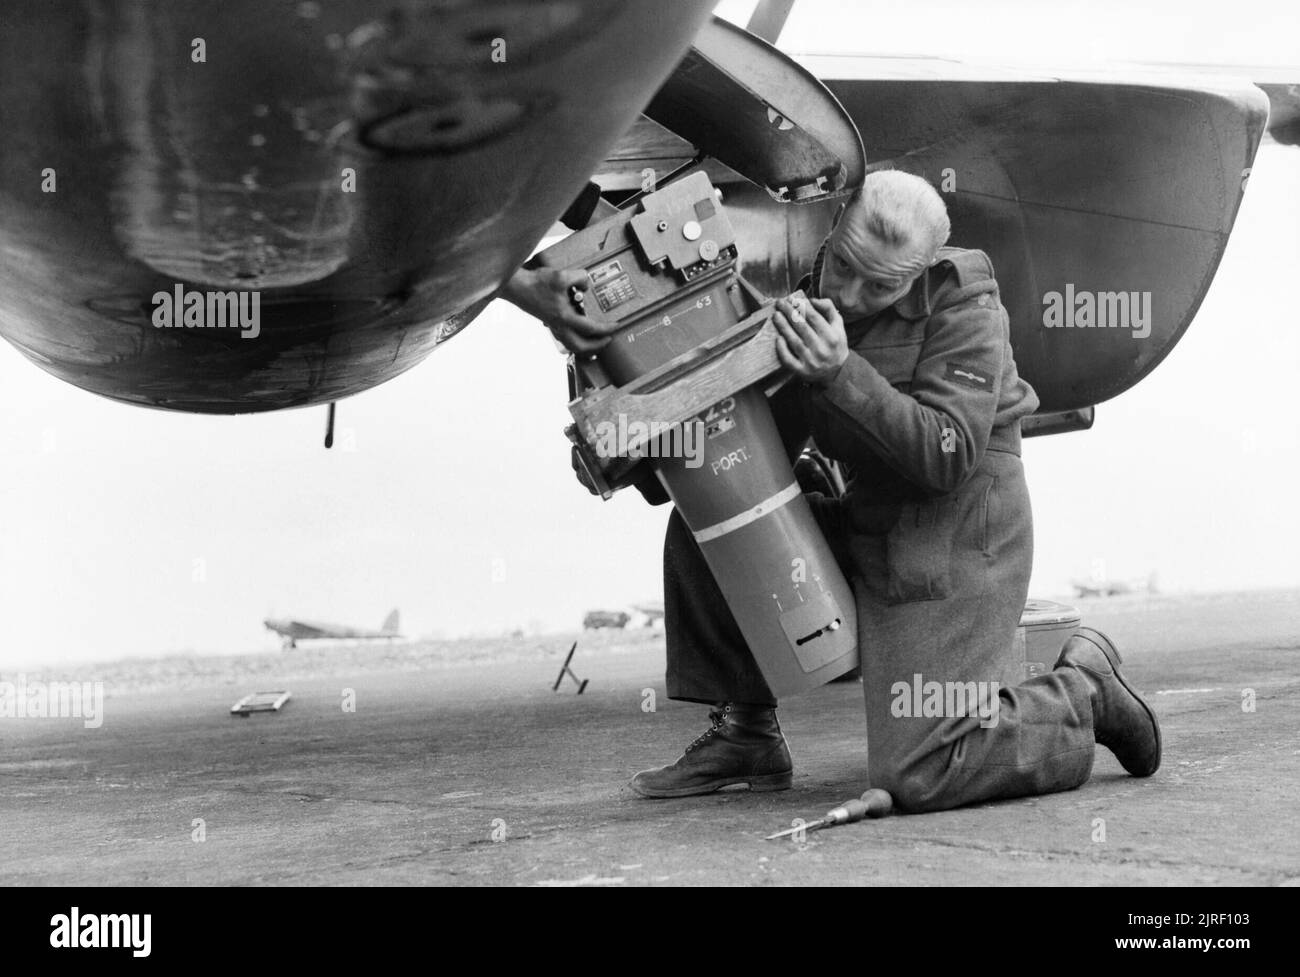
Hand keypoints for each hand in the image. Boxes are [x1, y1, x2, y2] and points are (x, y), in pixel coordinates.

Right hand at [501, 266, 618, 354]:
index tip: (616, 326)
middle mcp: (559, 325)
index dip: (606, 329)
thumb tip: (587, 284)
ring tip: (594, 340)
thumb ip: (580, 278)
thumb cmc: (536, 283)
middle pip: (580, 347)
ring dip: (585, 346)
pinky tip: (578, 331)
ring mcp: (552, 326)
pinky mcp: (548, 322)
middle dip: (596, 346)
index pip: (591, 329)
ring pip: (571, 345)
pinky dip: (574, 338)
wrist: (516, 287)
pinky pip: (564, 337)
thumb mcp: (562, 276)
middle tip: (607, 340)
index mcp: (564, 317)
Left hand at [773, 295, 847, 383]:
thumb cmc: (834, 345)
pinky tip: (778, 338)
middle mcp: (822, 349)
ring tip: (776, 315)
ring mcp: (811, 361)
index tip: (792, 298)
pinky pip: (789, 360)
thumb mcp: (838, 326)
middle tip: (780, 303)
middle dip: (790, 313)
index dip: (802, 306)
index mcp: (831, 337)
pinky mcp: (802, 371)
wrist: (836, 372)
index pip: (814, 318)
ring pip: (794, 341)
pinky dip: (782, 349)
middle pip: (802, 327)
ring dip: (784, 327)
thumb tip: (812, 300)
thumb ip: (828, 309)